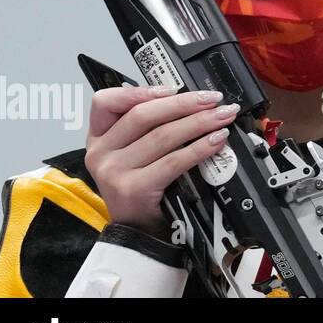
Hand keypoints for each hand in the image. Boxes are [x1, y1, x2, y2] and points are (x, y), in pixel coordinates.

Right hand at [84, 85, 239, 238]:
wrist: (137, 233)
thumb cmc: (141, 185)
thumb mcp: (134, 153)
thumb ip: (149, 126)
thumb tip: (191, 101)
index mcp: (99, 137)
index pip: (105, 102)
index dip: (139, 91)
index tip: (172, 88)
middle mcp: (101, 153)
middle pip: (143, 115)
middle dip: (184, 103)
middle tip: (214, 100)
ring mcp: (113, 172)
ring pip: (162, 136)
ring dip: (199, 122)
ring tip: (223, 117)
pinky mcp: (134, 189)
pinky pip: (173, 161)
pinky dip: (199, 148)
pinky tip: (216, 141)